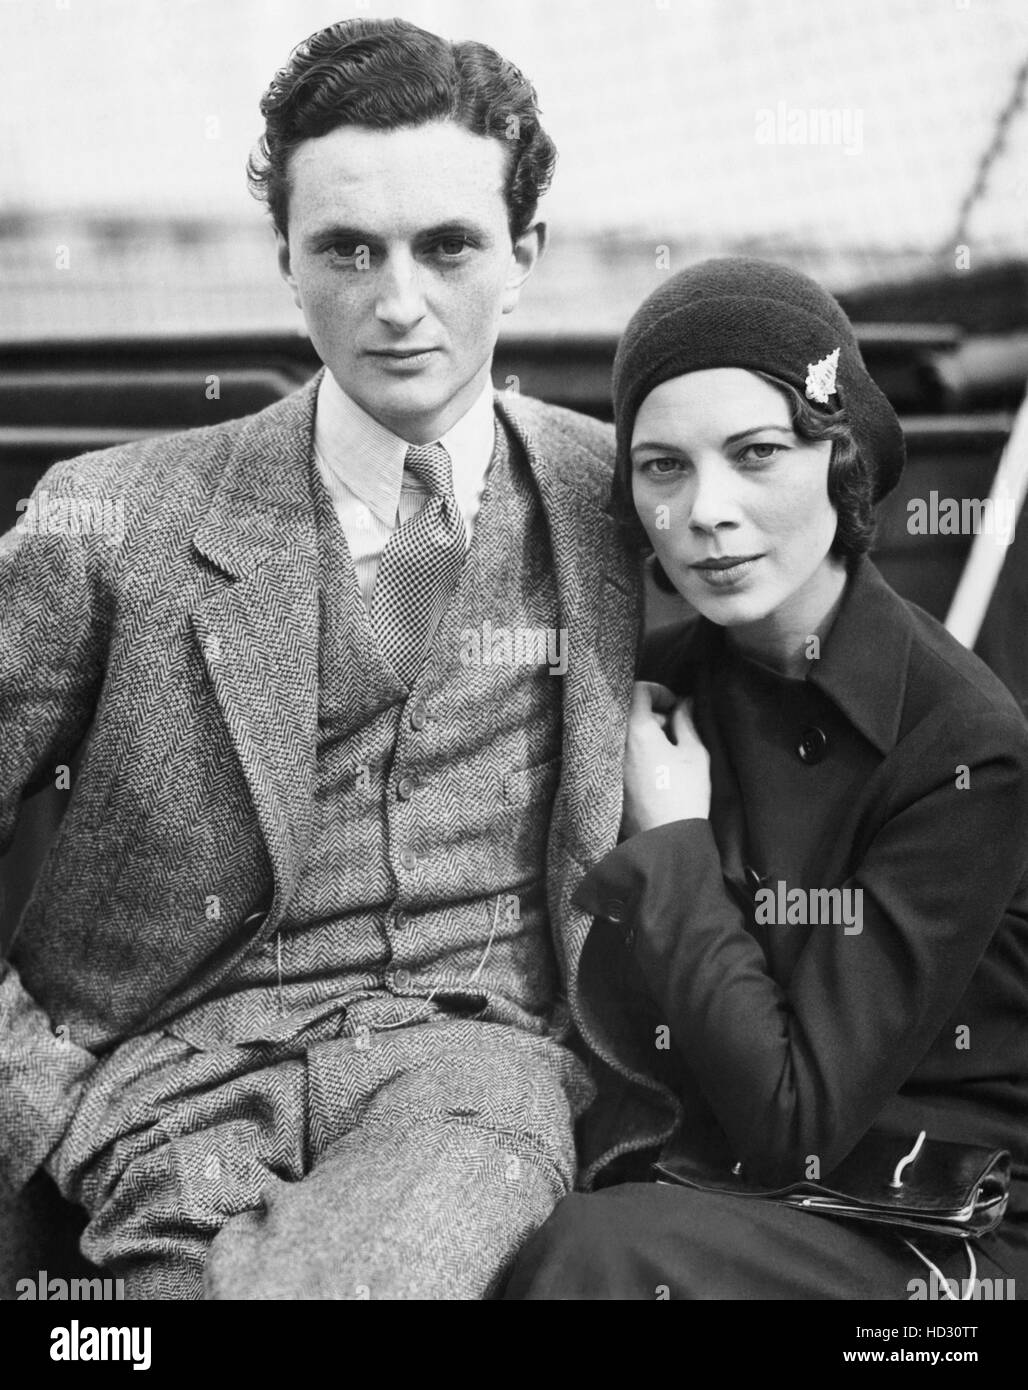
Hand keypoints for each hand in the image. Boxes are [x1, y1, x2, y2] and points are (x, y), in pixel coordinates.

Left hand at [621, 681, 710, 837]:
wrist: (666, 838)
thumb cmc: (684, 794)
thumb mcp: (694, 753)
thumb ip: (686, 722)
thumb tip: (684, 704)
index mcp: (637, 731)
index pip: (637, 690)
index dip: (658, 691)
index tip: (674, 705)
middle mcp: (616, 743)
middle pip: (630, 712)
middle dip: (654, 715)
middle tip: (676, 732)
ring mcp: (611, 763)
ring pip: (626, 734)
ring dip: (646, 735)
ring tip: (669, 755)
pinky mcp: (610, 780)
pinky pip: (621, 754)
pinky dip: (637, 753)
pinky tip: (657, 771)